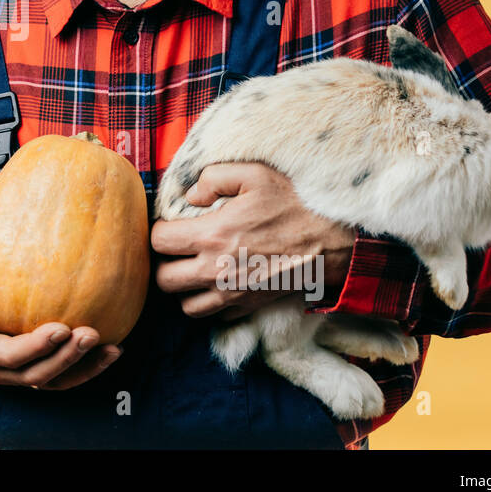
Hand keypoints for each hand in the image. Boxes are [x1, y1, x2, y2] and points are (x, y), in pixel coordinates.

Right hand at [0, 280, 122, 389]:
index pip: (9, 355)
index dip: (37, 345)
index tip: (61, 327)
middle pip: (36, 373)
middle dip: (66, 357)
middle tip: (91, 334)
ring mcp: (11, 376)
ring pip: (51, 381)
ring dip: (82, 368)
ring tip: (112, 349)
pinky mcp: (23, 371)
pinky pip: (56, 377)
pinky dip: (83, 369)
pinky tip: (108, 350)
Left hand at [150, 162, 355, 319]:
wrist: (332, 242)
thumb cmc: (293, 204)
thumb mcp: (254, 175)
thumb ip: (213, 177)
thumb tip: (190, 195)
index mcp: (212, 235)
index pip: (158, 242)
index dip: (158, 231)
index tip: (170, 225)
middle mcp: (216, 270)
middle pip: (163, 280)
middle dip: (163, 264)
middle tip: (177, 251)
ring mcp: (232, 294)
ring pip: (185, 306)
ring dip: (184, 289)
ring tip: (193, 270)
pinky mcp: (248, 306)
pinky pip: (213, 316)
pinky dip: (208, 304)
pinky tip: (216, 284)